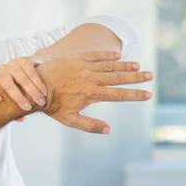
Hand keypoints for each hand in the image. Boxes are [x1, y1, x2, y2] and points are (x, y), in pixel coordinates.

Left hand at [0, 56, 47, 116]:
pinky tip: (44, 91)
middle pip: (7, 84)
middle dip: (18, 97)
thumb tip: (20, 119)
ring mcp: (12, 65)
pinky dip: (38, 83)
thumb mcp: (17, 98)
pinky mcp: (23, 60)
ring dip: (32, 91)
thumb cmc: (21, 88)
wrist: (32, 68)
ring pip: (21, 78)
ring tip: (41, 101)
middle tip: (28, 107)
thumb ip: (16, 108)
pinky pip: (31, 71)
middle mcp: (2, 72)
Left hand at [33, 51, 153, 133]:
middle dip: (136, 78)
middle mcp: (90, 79)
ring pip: (110, 65)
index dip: (134, 95)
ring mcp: (84, 67)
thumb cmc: (52, 106)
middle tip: (150, 76)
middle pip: (118, 77)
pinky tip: (118, 56)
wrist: (35, 87)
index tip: (147, 94)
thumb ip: (90, 125)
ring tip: (138, 66)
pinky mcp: (77, 59)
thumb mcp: (70, 120)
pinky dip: (108, 55)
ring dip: (125, 66)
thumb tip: (109, 130)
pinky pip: (96, 55)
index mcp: (91, 94)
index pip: (118, 94)